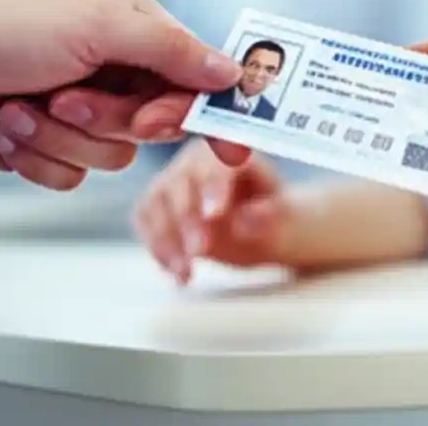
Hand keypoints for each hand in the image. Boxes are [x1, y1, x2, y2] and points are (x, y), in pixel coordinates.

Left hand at [0, 0, 242, 188]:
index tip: (233, 150)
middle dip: (111, 117)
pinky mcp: (49, 147)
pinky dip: (36, 154)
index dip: (217, 114)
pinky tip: (5, 123)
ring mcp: (83, 113)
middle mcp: (116, 75)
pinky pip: (72, 175)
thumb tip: (232, 71)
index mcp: (136, 35)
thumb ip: (173, 51)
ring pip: (113, 157)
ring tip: (21, 103)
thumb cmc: (6, 24)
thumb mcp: (100, 24)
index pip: (198, 79)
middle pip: (157, 126)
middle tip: (71, 96)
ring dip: (62, 135)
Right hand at [134, 138, 294, 284]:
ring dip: (166, 240)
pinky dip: (157, 248)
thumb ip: (268, 215)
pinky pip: (145, 222)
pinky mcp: (156, 205)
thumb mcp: (282, 216)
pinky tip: (177, 273)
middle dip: (187, 219)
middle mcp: (196, 162)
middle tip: (200, 251)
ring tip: (187, 273)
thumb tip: (247, 218)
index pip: (217, 163)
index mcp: (231, 154)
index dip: (214, 186)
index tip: (215, 214)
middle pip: (180, 182)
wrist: (259, 228)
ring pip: (156, 203)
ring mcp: (173, 181)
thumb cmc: (273, 216)